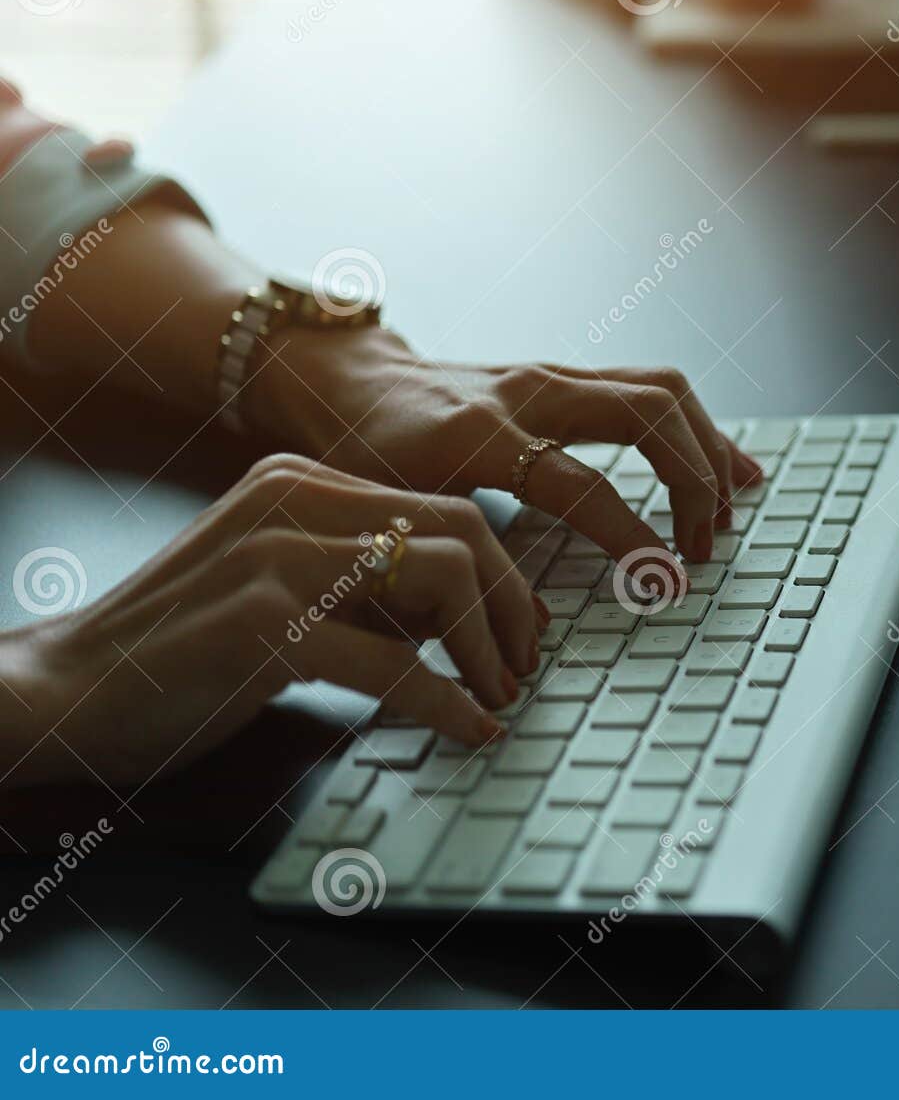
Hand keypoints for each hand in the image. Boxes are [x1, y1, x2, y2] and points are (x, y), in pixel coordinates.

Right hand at [0, 456, 543, 788]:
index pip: (442, 506)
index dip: (502, 569)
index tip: (524, 627)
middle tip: (525, 665)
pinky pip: (396, 662)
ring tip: (501, 696)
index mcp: (301, 482)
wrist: (61, 693)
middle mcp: (295, 500)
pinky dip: (450, 701)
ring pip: (445, 574)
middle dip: (511, 602)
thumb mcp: (282, 595)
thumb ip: (365, 591)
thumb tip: (466, 616)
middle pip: (462, 528)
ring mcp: (279, 555)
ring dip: (490, 646)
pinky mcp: (265, 624)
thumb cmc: (177, 654)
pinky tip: (469, 728)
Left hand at [252, 327, 762, 568]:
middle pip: (646, 413)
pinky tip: (729, 468)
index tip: (668, 582)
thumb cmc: (364, 457)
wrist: (348, 382)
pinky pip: (652, 390)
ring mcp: (553, 375)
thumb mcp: (393, 518)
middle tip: (701, 547)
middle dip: (691, 481)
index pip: (582, 485)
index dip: (632, 537)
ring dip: (707, 449)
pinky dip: (698, 430)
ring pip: (661, 390)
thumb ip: (459, 567)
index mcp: (479, 435)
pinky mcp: (569, 376)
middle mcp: (527, 392)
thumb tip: (531, 628)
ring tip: (731, 509)